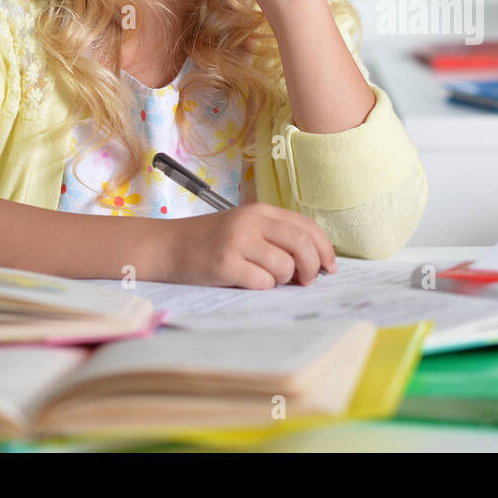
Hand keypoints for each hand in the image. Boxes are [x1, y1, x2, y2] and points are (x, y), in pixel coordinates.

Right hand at [159, 202, 336, 288]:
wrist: (167, 246)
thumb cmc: (210, 241)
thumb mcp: (245, 227)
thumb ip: (276, 237)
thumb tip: (314, 262)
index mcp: (261, 211)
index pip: (307, 226)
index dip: (325, 249)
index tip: (330, 267)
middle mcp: (251, 222)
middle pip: (302, 245)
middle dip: (312, 267)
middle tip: (307, 281)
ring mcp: (237, 242)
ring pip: (284, 266)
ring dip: (283, 280)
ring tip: (267, 279)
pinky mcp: (224, 263)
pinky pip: (262, 282)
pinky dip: (262, 287)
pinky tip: (247, 282)